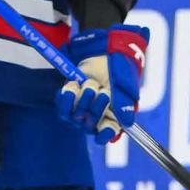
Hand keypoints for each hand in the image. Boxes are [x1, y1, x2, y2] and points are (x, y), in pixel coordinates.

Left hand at [57, 25, 149, 143]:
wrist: (104, 53)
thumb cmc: (118, 71)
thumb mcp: (123, 86)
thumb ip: (124, 104)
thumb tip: (127, 123)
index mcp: (113, 117)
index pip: (107, 133)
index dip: (104, 136)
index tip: (100, 136)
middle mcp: (95, 117)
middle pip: (89, 124)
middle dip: (94, 108)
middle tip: (103, 91)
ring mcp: (80, 110)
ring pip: (73, 116)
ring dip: (81, 100)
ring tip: (89, 83)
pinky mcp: (68, 100)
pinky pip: (62, 105)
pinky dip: (66, 96)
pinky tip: (73, 84)